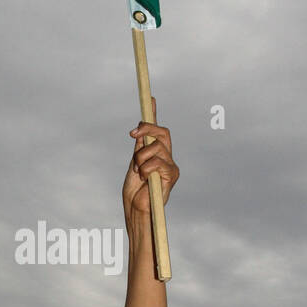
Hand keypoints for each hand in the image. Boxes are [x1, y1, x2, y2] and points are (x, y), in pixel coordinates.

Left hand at [122, 98, 178, 222]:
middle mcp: (166, 157)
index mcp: (156, 153)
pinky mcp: (172, 175)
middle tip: (133, 133)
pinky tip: (144, 178)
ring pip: (157, 146)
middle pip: (163, 132)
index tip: (149, 99)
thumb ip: (139, 147)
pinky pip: (158, 161)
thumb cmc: (134, 189)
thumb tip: (139, 130)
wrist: (136, 207)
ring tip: (138, 171)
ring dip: (141, 157)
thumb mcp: (134, 162)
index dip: (153, 114)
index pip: (157, 130)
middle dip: (147, 128)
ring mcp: (171, 165)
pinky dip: (146, 168)